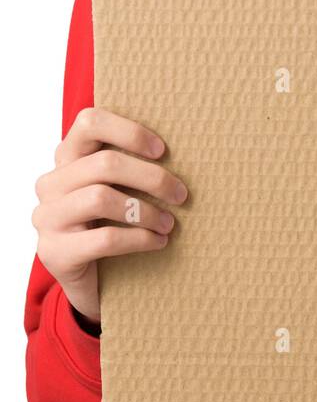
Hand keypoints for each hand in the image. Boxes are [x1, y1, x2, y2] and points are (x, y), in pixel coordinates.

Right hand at [31, 107, 187, 325]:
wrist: (88, 279)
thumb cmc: (110, 222)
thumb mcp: (117, 188)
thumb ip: (130, 165)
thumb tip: (184, 149)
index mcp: (66, 158)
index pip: (89, 122)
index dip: (129, 132)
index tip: (162, 150)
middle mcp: (51, 184)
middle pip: (104, 164)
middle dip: (151, 178)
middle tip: (181, 194)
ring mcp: (47, 218)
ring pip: (101, 198)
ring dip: (146, 211)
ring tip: (169, 223)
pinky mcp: (54, 252)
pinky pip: (104, 238)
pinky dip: (139, 239)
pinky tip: (158, 241)